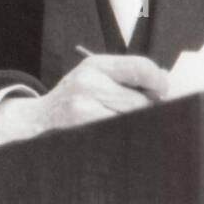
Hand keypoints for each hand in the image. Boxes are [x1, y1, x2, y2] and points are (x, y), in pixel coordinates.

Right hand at [0, 55, 168, 145]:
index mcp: (96, 65)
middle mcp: (88, 83)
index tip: (165, 91)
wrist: (37, 121)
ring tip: (132, 126)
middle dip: (150, 110)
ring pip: (130, 120)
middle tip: (153, 115)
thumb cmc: (74, 98)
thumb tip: (166, 81)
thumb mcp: (96, 76)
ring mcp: (83, 109)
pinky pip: (118, 135)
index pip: (140, 67)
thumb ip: (128, 76)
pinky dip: (125, 138)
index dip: (158, 80)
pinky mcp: (82, 131)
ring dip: (139, 126)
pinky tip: (121, 137)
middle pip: (139, 101)